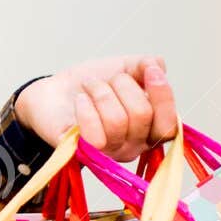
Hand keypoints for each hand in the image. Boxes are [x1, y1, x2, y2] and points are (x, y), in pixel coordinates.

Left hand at [14, 55, 177, 161]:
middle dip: (122, 85)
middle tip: (103, 79)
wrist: (51, 91)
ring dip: (101, 92)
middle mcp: (133, 145)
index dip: (163, 95)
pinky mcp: (84, 154)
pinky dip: (86, 110)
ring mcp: (109, 153)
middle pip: (142, 115)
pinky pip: (95, 138)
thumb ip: (144, 65)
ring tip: (88, 86)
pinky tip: (80, 101)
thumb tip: (158, 65)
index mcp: (149, 128)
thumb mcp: (122, 68)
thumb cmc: (91, 84)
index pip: (169, 123)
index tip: (149, 70)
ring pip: (118, 121)